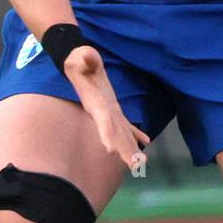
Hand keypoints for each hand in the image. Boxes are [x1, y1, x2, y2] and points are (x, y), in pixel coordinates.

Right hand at [63, 46, 150, 169]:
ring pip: (121, 133)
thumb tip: (87, 55)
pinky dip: (135, 132)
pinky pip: (125, 123)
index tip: (112, 151)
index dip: (107, 134)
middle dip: (124, 151)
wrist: (77, 62)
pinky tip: (145, 140)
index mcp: (95, 102)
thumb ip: (85, 58)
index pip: (102, 120)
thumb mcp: (81, 55)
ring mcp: (108, 111)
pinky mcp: (112, 107)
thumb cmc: (79, 58)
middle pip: (115, 134)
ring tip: (142, 163)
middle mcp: (101, 111)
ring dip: (131, 148)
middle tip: (136, 167)